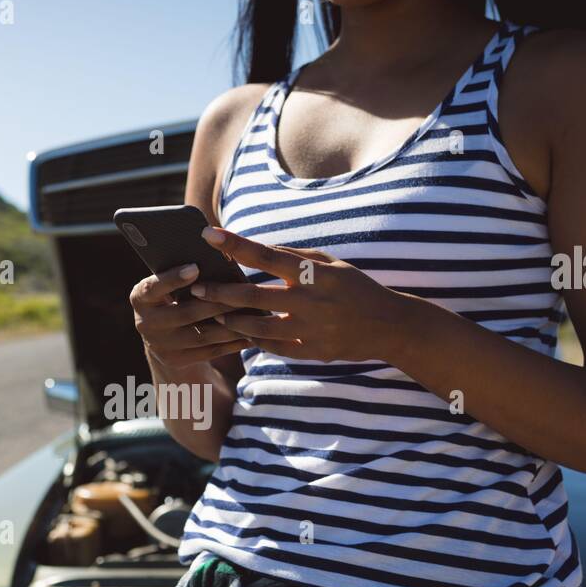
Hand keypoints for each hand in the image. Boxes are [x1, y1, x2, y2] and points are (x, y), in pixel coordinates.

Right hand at [129, 263, 248, 369]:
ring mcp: (160, 346)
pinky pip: (209, 352)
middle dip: (215, 302)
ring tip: (252, 312)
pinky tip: (251, 333)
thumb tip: (214, 235)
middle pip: (184, 313)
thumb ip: (187, 264)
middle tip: (241, 291)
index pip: (153, 287)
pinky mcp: (177, 361)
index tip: (195, 267)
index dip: (173, 279)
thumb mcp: (171, 280)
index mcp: (140, 297)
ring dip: (229, 325)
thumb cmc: (175, 294)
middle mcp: (145, 324)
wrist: (165, 334)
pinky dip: (231, 343)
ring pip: (201, 335)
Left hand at [190, 227, 411, 361]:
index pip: (267, 255)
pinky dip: (255, 340)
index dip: (236, 245)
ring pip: (258, 328)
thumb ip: (296, 257)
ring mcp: (310, 330)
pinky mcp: (311, 352)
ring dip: (232, 321)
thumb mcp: (332, 264)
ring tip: (214, 315)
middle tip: (196, 290)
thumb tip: (261, 248)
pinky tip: (241, 333)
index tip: (209, 234)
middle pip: (254, 298)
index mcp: (314, 274)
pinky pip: (273, 348)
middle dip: (220, 294)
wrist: (389, 326)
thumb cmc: (356, 288)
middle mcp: (310, 302)